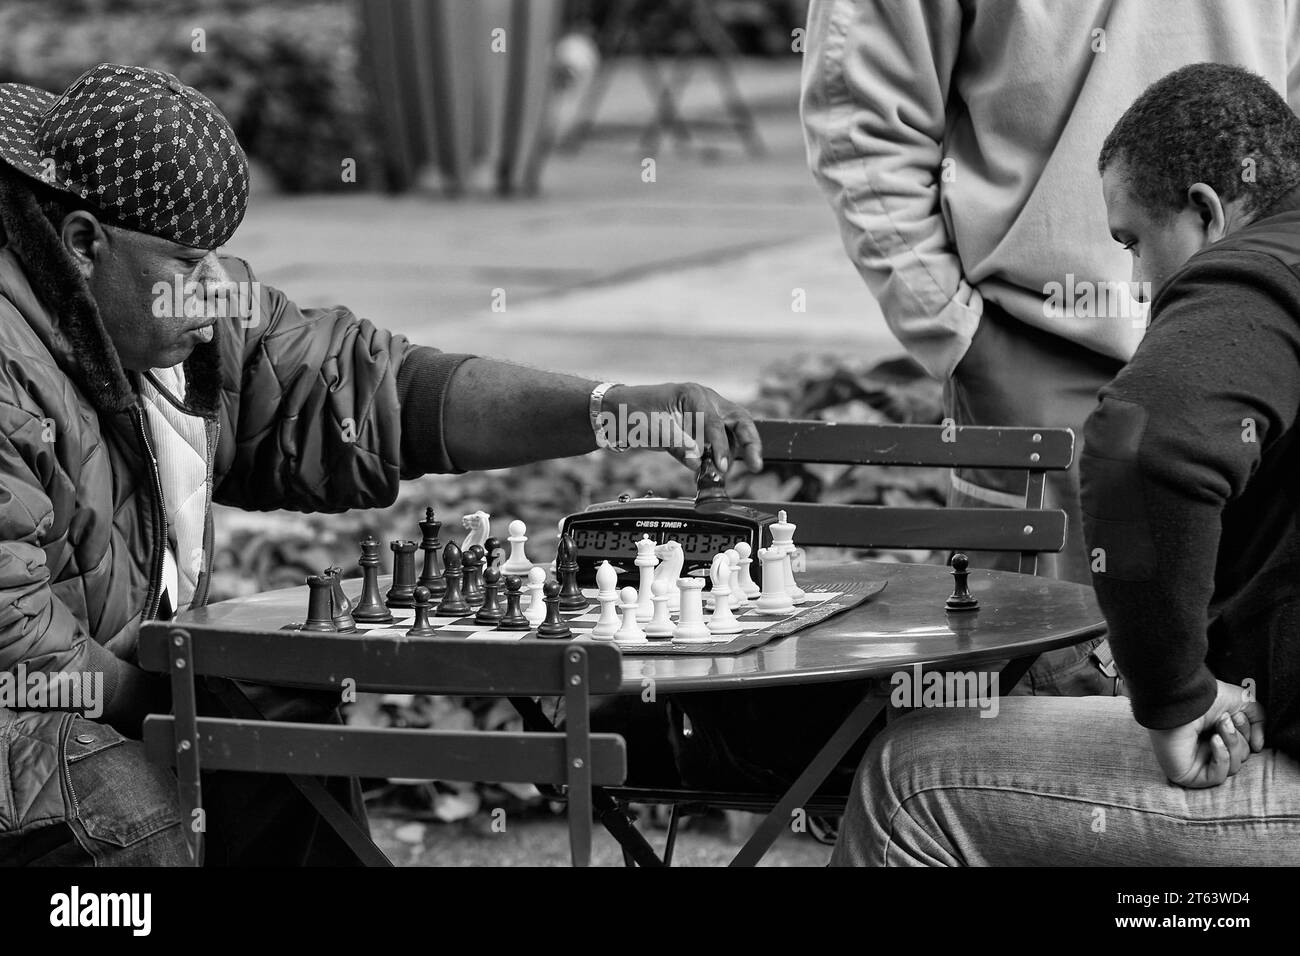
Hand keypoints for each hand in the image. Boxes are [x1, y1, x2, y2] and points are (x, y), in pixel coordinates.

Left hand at [602, 383, 762, 472]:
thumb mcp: (654, 429)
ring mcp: (705, 415)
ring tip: (722, 475)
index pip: (714, 422)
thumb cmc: (633, 413)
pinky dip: (718, 458)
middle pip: (740, 421)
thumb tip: (699, 463)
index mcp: (694, 395)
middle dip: (750, 443)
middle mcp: (705, 402)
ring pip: (732, 434)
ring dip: (731, 455)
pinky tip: (711, 473)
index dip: (720, 447)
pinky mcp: (701, 429)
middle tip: (756, 465)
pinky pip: (717, 444)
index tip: (722, 467)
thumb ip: (679, 445)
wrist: (618, 413)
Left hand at [1148, 679, 1264, 788]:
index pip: (1243, 747)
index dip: (1245, 733)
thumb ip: (1258, 720)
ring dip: (1231, 745)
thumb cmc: (1206, 698)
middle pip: (1240, 758)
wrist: (1182, 699)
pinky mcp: (1188, 774)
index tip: (1236, 716)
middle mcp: (1205, 750)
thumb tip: (1258, 747)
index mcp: (1216, 735)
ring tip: (1219, 727)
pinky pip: (1217, 777)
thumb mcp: (1242, 701)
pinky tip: (1214, 740)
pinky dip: (1222, 758)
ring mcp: (1196, 764)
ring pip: (1233, 768)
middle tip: (1224, 720)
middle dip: (1238, 738)